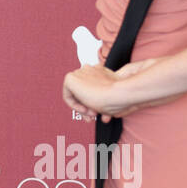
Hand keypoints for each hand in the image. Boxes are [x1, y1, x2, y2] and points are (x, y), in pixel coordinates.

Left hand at [62, 58, 178, 121]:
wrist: (118, 93)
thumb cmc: (119, 98)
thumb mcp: (111, 100)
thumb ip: (105, 102)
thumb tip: (106, 116)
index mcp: (100, 72)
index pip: (90, 88)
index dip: (92, 103)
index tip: (97, 113)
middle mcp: (89, 70)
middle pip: (81, 91)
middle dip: (86, 107)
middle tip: (92, 117)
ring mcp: (80, 73)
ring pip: (75, 94)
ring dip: (82, 108)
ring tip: (91, 114)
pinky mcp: (70, 79)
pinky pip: (67, 96)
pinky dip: (74, 106)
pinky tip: (85, 109)